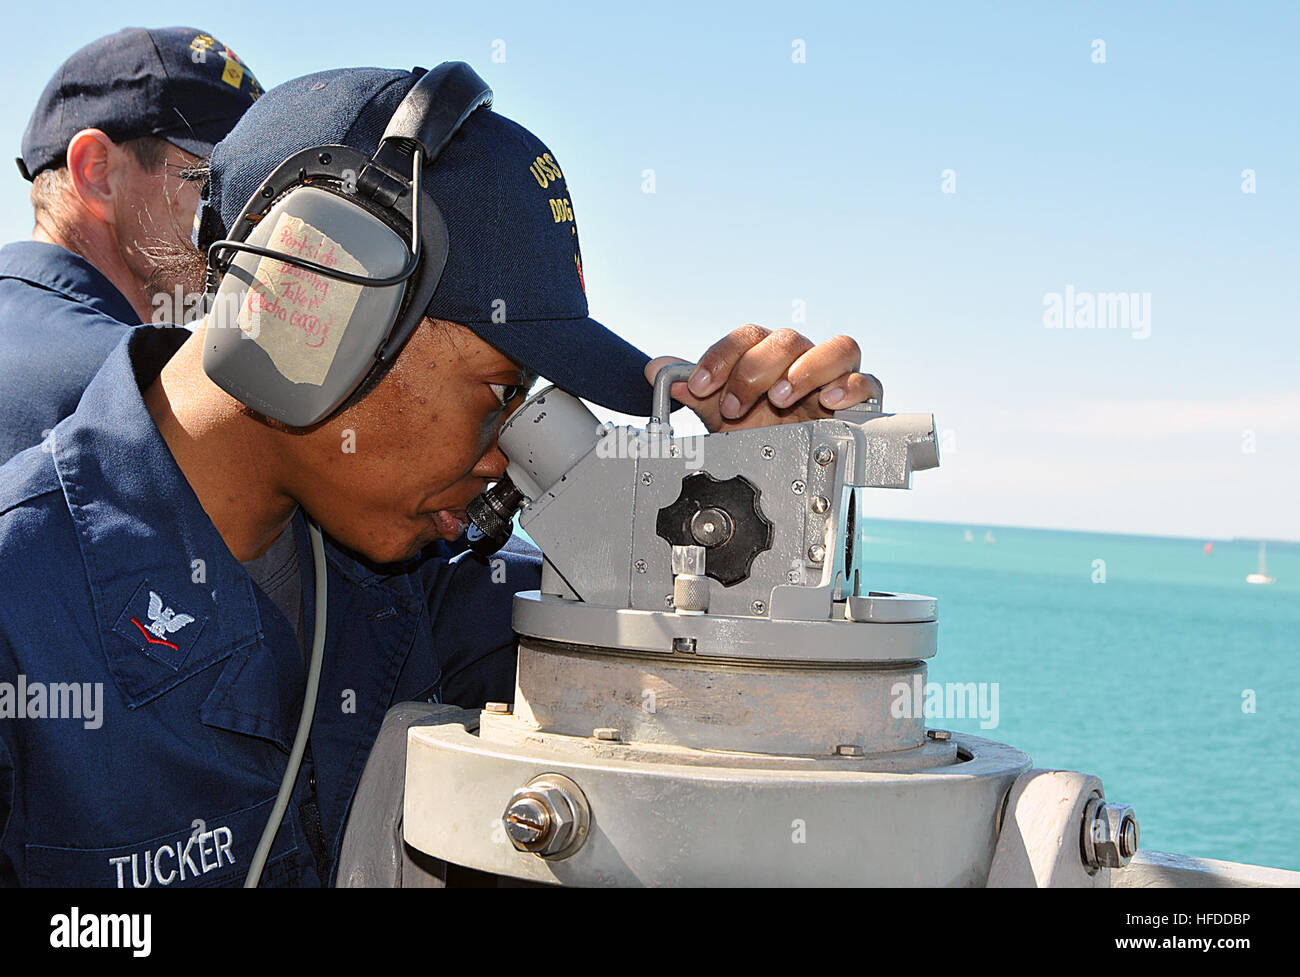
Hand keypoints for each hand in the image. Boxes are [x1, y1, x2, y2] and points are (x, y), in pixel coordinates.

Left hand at [644, 325, 881, 432]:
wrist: (794, 465)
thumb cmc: (763, 432)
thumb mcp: (724, 417)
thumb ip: (696, 393)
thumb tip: (656, 369)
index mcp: (769, 355)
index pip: (749, 335)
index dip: (721, 357)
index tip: (698, 386)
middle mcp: (804, 359)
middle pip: (788, 339)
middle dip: (756, 372)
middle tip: (734, 408)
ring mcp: (836, 377)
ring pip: (838, 347)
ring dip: (807, 370)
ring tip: (782, 398)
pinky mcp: (863, 400)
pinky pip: (867, 381)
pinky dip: (850, 387)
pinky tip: (828, 402)